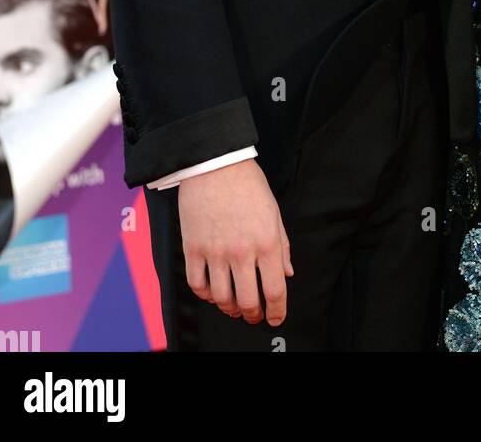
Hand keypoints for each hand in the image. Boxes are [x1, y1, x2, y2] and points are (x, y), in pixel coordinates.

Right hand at [178, 159, 292, 325]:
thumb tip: (287, 272)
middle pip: (248, 301)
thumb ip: (282, 245)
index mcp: (266, 242)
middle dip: (253, 314)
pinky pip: (197, 284)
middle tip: (254, 315)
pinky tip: (213, 292)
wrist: (215, 163)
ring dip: (229, 308)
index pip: (275, 289)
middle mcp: (241, 251)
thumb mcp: (274, 212)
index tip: (276, 317)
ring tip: (234, 306)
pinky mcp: (193, 248)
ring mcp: (215, 252)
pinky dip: (206, 295)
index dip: (277, 310)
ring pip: (221, 298)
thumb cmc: (247, 184)